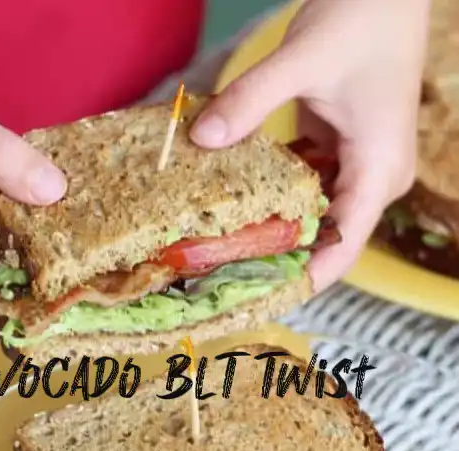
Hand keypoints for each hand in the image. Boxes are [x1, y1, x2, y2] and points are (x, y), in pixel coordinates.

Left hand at [190, 0, 430, 291]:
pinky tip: (242, 203)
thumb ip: (251, 100)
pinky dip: (279, 197)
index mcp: (378, 168)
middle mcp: (373, 178)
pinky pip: (309, 189)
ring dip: (276, 227)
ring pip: (316, 215)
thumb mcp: (302, 59)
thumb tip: (201, 137)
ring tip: (226, 245)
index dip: (305, 276)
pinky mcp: (340, 154)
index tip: (260, 295)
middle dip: (281, 256)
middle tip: (226, 271)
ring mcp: (358, 167)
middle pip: (327, 237)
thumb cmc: (362, 18)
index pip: (345, 244)